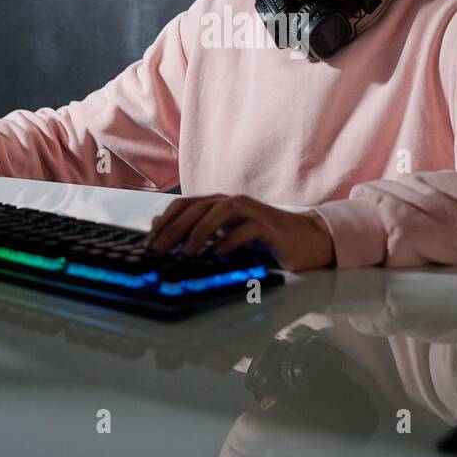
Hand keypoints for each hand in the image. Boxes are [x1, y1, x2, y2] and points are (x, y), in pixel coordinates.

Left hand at [145, 193, 335, 271]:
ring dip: (200, 232)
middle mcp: (233, 202)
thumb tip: (158, 224)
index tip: (150, 242)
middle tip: (160, 250)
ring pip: (220, 212)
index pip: (185, 204)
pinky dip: (230, 240)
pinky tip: (218, 254)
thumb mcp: (225, 235)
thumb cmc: (263, 239)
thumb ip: (196, 229)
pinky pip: (247, 229)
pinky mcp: (269, 226)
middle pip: (198, 208)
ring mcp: (252, 211)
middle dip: (176, 228)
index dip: (166, 221)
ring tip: (187, 253)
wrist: (305, 240)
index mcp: (220, 203)